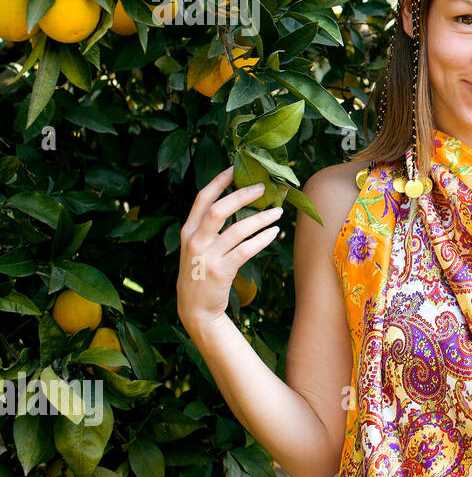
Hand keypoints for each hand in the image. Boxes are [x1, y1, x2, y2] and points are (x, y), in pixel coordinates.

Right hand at [176, 166, 283, 330]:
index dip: (220, 180)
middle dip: (242, 195)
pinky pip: (246, 250)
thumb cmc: (201, 273)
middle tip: (263, 187)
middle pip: (219, 209)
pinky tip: (275, 232)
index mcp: (188, 230)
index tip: (236, 167)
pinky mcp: (221, 271)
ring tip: (278, 212)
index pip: (202, 198)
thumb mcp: (197, 247)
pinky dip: (263, 239)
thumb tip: (238, 202)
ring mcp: (207, 256)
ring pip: (237, 229)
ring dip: (261, 218)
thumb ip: (209, 227)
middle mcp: (195, 240)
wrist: (195, 309)